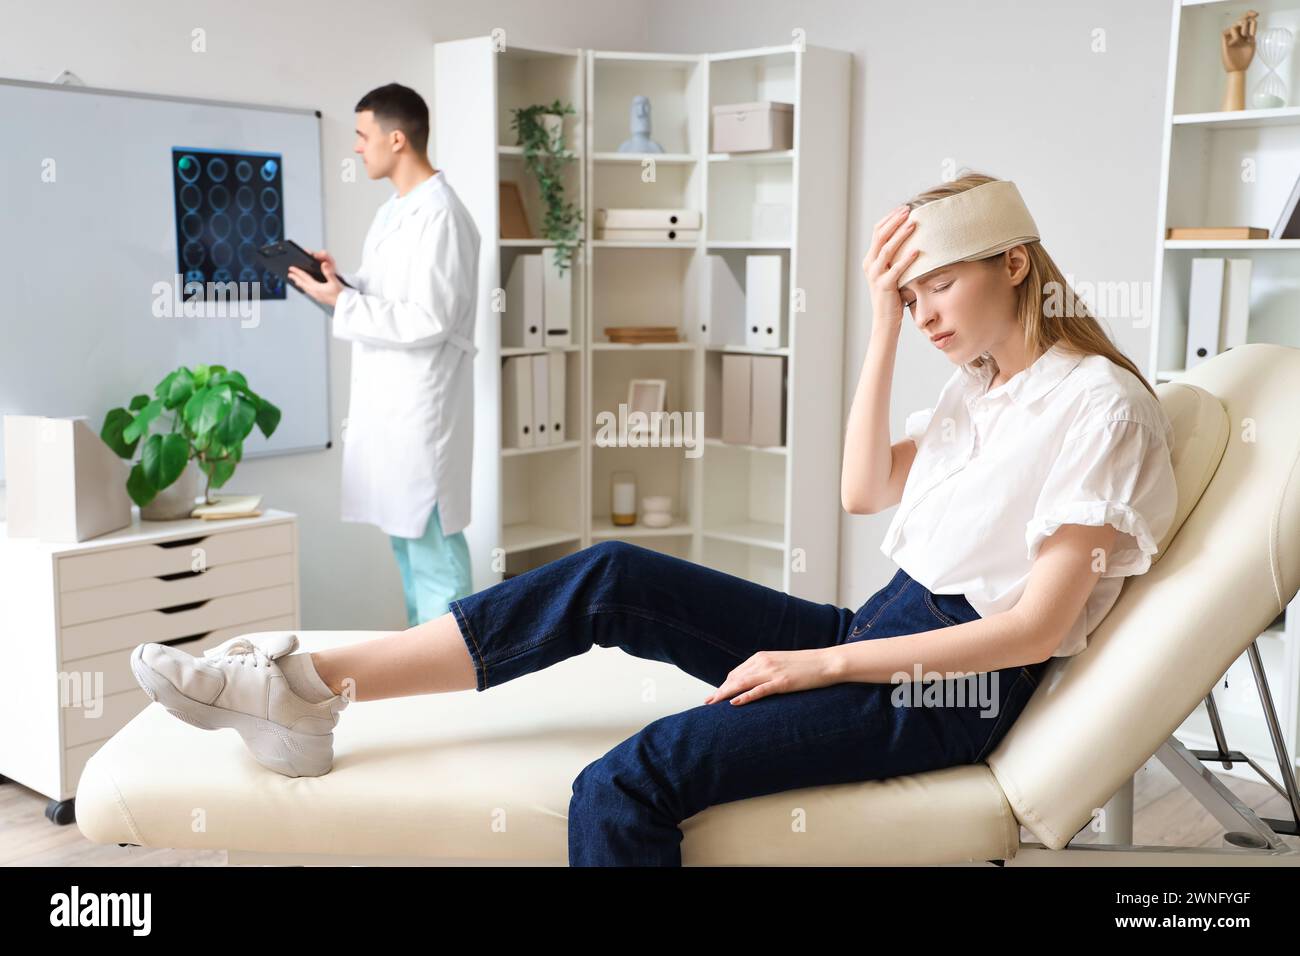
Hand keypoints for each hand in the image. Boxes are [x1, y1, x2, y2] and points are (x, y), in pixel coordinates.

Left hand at [287, 249, 343, 307]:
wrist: (345, 304)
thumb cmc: (341, 294)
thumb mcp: (335, 282)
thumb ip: (329, 272)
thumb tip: (324, 264)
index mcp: (317, 288)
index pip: (304, 278)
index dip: (297, 272)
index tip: (291, 268)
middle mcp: (315, 292)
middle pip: (302, 283)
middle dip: (295, 278)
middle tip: (289, 274)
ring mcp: (317, 296)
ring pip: (305, 288)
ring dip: (299, 283)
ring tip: (295, 281)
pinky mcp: (320, 298)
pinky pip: (309, 292)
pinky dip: (305, 288)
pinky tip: (307, 288)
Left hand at [702, 648, 839, 706]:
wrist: (827, 662)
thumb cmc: (806, 665)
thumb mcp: (781, 664)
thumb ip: (767, 670)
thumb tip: (755, 681)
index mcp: (762, 657)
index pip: (736, 672)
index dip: (724, 685)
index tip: (715, 695)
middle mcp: (764, 662)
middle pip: (735, 678)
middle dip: (720, 691)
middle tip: (707, 702)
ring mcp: (772, 672)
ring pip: (742, 683)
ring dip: (725, 694)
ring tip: (713, 704)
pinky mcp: (782, 682)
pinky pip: (759, 690)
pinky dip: (745, 696)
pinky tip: (734, 703)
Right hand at [862, 205, 919, 333]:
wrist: (885, 321)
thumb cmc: (892, 297)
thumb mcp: (891, 273)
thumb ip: (896, 258)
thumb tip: (913, 239)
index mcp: (870, 259)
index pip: (877, 232)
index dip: (890, 218)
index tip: (903, 209)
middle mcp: (870, 265)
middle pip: (880, 236)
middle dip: (894, 221)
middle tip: (908, 210)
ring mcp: (875, 275)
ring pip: (887, 249)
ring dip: (901, 235)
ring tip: (913, 224)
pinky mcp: (884, 286)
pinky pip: (896, 269)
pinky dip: (906, 259)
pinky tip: (917, 251)